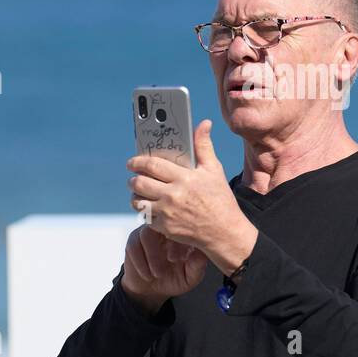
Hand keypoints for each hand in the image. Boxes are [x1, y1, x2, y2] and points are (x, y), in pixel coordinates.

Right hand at [120, 224, 207, 316]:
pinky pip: (134, 245)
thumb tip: (202, 254)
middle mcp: (165, 229)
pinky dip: (141, 262)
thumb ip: (197, 266)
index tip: (183, 258)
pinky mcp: (134, 240)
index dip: (184, 239)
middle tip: (173, 262)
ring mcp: (149, 232)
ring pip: (147, 233)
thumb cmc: (175, 279)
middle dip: (168, 244)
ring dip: (153, 255)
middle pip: (165, 224)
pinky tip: (148, 275)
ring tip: (158, 274)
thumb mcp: (190, 277)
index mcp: (182, 233)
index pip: (185, 225)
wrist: (153, 289)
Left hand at [127, 119, 257, 274]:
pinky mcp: (165, 228)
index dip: (138, 162)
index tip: (132, 162)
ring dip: (135, 195)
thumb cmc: (220, 200)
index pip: (152, 165)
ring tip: (139, 192)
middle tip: (134, 177)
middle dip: (133, 179)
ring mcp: (167, 213)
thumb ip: (204, 146)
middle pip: (140, 183)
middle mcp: (173, 195)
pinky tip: (150, 207)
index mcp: (184, 178)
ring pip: (138, 201)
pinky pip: (145, 217)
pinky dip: (144, 211)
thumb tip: (203, 124)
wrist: (225, 232)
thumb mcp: (214, 170)